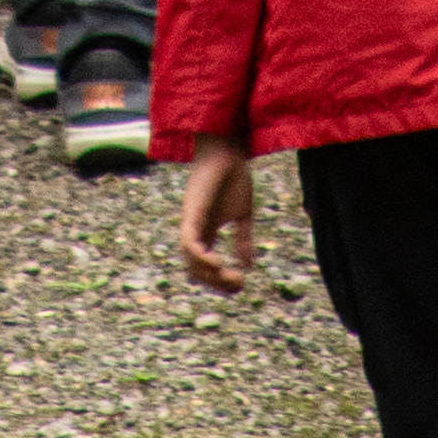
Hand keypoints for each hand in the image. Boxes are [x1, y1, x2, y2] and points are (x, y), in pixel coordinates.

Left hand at [177, 135, 254, 294]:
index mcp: (206, 233)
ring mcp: (191, 222)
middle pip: (195, 270)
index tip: (240, 285)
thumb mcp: (243, 214)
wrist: (229, 152)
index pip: (205, 267)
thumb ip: (243, 239)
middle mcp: (195, 231)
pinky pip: (188, 242)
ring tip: (228, 275)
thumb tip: (248, 266)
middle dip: (216, 283)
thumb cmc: (234, 178)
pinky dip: (199, 257)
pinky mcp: (191, 212)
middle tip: (238, 284)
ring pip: (189, 260)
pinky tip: (217, 263)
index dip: (219, 281)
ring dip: (208, 274)